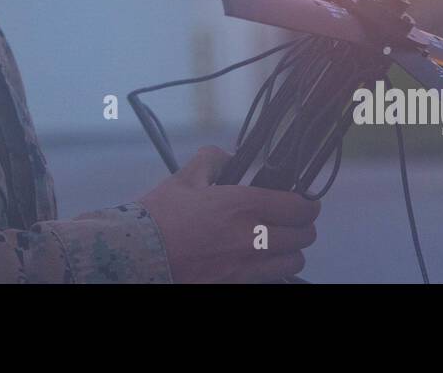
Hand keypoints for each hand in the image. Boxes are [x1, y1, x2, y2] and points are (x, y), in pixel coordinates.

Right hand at [138, 145, 319, 282]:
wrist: (135, 255)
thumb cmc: (158, 217)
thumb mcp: (185, 179)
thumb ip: (213, 160)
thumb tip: (230, 157)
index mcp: (242, 206)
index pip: (299, 207)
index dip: (307, 202)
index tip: (303, 201)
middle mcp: (251, 238)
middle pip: (304, 235)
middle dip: (301, 225)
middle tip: (290, 220)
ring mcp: (245, 267)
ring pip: (294, 261)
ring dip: (290, 250)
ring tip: (276, 243)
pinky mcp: (237, 285)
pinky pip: (272, 279)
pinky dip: (271, 269)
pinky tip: (257, 260)